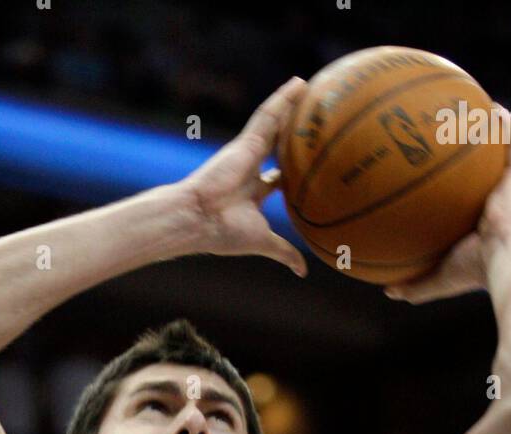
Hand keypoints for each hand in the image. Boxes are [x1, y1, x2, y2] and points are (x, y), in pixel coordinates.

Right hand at [178, 76, 307, 276]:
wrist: (198, 219)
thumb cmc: (224, 232)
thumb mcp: (264, 241)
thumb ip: (285, 252)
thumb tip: (303, 272)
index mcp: (253, 193)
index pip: (276, 178)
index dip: (290, 171)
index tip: (308, 166)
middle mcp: (250, 169)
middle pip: (277, 146)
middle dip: (292, 134)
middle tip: (312, 120)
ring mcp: (247, 153)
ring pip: (275, 124)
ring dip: (290, 107)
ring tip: (310, 88)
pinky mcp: (246, 142)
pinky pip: (269, 114)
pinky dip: (283, 99)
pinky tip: (299, 84)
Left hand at [385, 111, 510, 304]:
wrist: (504, 261)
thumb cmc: (473, 271)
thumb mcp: (437, 279)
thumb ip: (414, 284)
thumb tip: (388, 291)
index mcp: (488, 225)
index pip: (473, 203)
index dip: (461, 191)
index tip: (442, 178)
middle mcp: (504, 204)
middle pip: (488, 173)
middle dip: (475, 157)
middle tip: (454, 138)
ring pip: (503, 154)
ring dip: (491, 134)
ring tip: (475, 112)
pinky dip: (504, 126)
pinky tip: (490, 107)